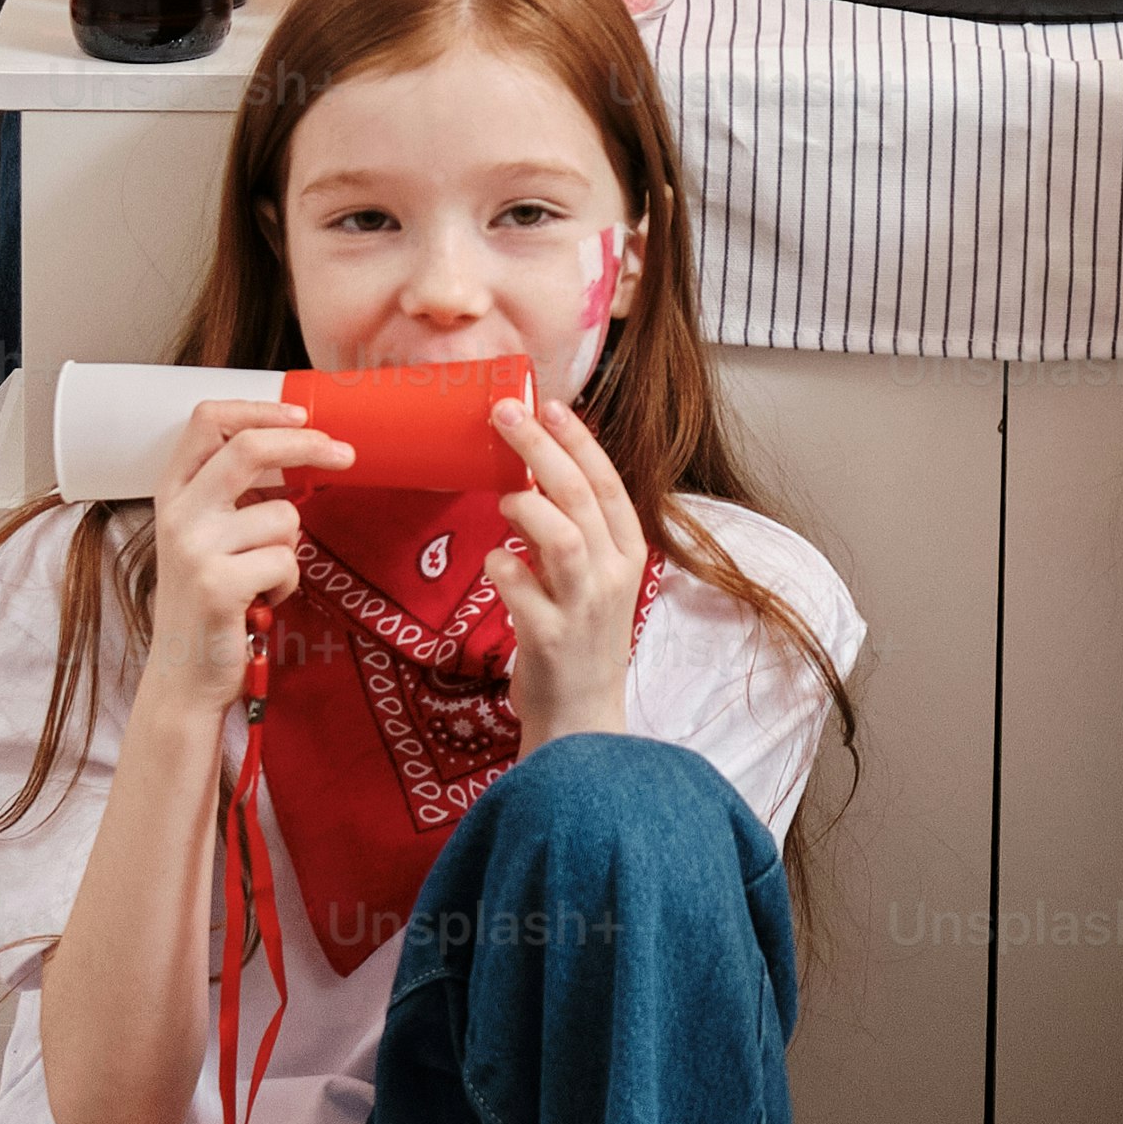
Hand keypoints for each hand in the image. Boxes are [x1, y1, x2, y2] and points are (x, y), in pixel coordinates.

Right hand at [136, 399, 352, 721]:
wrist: (183, 677)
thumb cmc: (208, 601)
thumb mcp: (205, 536)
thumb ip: (233, 493)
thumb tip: (301, 447)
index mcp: (172, 493)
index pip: (206, 421)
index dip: (259, 409)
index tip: (302, 415)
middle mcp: (177, 514)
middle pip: (250, 448)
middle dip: (309, 445)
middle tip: (347, 455)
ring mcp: (194, 549)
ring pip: (283, 516)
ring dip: (290, 549)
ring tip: (262, 578)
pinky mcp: (218, 585)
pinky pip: (287, 562)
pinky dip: (287, 584)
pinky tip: (260, 603)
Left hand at [483, 389, 650, 752]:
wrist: (581, 720)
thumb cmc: (580, 639)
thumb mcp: (594, 579)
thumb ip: (575, 530)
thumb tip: (535, 471)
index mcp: (628, 553)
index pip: (607, 483)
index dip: (578, 440)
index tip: (549, 403)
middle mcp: (612, 576)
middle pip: (579, 497)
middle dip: (540, 449)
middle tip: (504, 413)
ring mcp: (582, 608)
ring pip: (561, 537)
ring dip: (526, 506)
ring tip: (503, 497)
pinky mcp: (548, 639)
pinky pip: (518, 587)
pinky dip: (501, 565)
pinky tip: (494, 562)